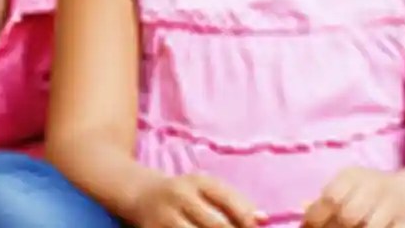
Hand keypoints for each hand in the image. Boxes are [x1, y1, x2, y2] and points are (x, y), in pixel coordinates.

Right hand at [130, 173, 264, 227]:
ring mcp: (165, 216)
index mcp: (199, 181)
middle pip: (215, 224)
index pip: (228, 200)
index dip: (246, 219)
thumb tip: (264, 219)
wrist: (140, 194)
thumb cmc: (185, 194)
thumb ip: (235, 201)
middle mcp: (181, 196)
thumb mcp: (206, 188)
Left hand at [301, 167, 404, 227]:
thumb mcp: (349, 186)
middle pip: (348, 215)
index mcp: (353, 175)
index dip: (315, 218)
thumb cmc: (373, 191)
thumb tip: (303, 210)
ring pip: (368, 227)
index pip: (331, 197)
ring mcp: (392, 205)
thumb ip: (326, 200)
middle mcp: (374, 186)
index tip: (309, 226)